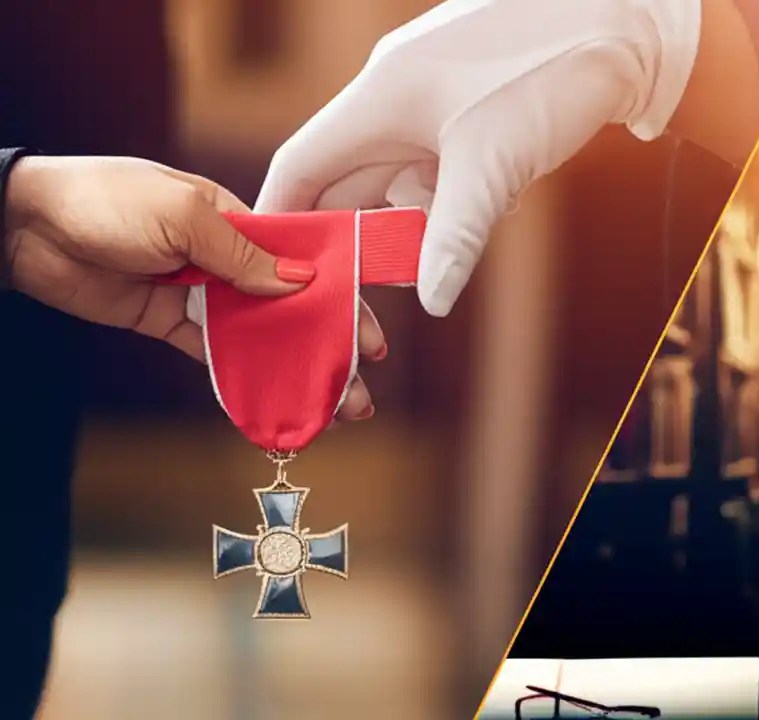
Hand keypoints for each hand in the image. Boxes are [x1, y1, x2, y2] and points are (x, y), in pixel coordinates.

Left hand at [3, 155, 382, 420]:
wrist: (27, 224)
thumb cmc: (107, 199)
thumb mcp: (183, 214)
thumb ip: (241, 253)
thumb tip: (298, 282)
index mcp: (237, 221)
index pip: (303, 262)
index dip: (340, 299)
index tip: (371, 335)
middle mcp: (225, 258)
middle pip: (289, 307)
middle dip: (326, 347)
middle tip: (358, 389)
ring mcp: (198, 292)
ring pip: (258, 336)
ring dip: (291, 368)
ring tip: (326, 404)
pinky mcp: (168, 322)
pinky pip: (214, 353)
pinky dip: (241, 377)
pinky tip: (270, 400)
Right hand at [255, 0, 758, 317]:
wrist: (631, 24)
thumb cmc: (552, 73)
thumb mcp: (495, 166)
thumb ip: (454, 237)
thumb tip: (429, 302)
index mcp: (377, 98)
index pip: (301, 166)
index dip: (285, 221)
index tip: (282, 275)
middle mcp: (395, 97)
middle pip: (351, 182)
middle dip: (365, 240)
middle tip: (380, 292)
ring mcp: (435, 102)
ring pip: (403, 181)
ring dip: (425, 221)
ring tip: (466, 231)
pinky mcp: (473, 110)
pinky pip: (444, 167)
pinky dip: (462, 197)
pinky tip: (506, 196)